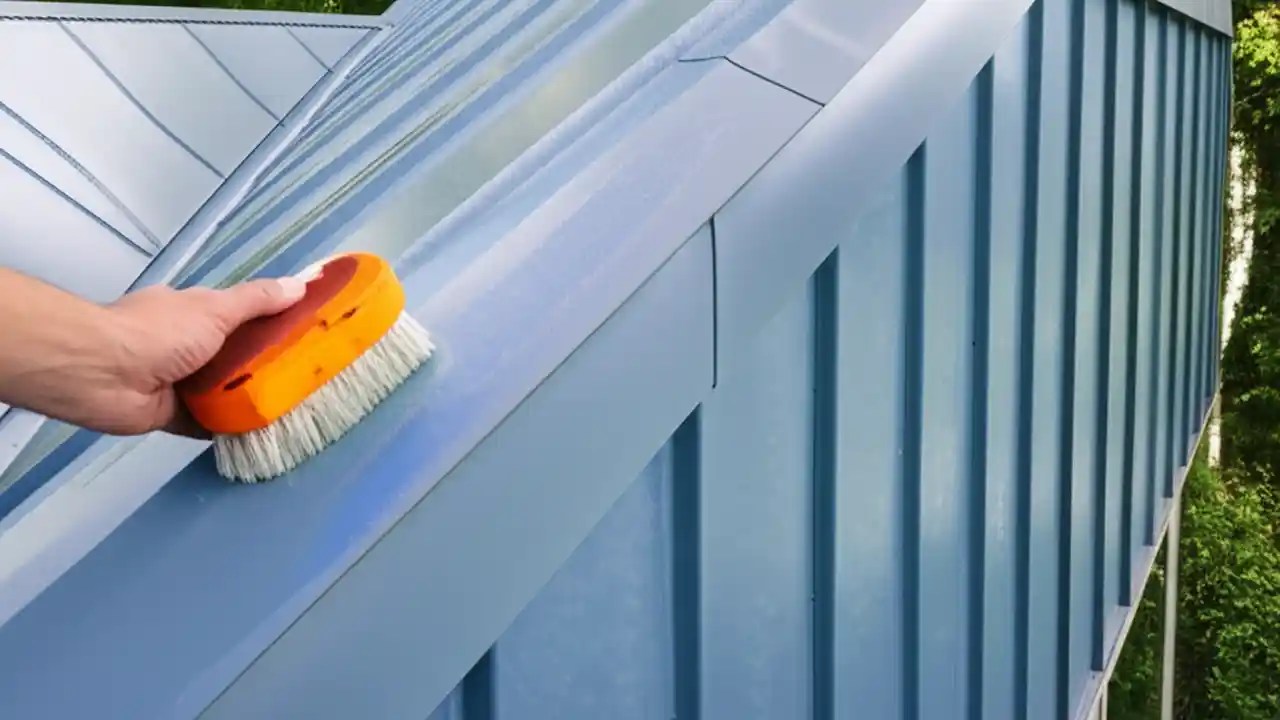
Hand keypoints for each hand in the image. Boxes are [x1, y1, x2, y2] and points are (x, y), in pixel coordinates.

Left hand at [99, 278, 307, 436]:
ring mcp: (177, 381)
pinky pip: (207, 422)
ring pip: (221, 390)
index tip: (303, 333)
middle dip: (262, 366)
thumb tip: (300, 284)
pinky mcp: (172, 414)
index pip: (237, 316)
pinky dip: (228, 427)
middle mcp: (184, 345)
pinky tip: (259, 431)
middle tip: (303, 377)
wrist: (104, 375)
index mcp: (192, 313)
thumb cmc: (159, 333)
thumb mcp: (215, 309)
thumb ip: (256, 301)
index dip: (269, 323)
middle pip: (232, 355)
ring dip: (246, 398)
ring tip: (290, 407)